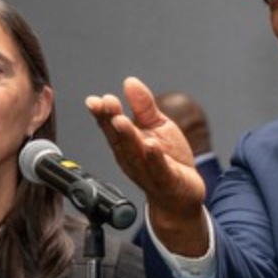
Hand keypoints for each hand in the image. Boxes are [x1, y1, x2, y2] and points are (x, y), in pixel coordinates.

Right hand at [86, 77, 208, 252]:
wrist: (181, 195)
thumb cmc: (167, 160)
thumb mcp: (157, 126)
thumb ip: (144, 106)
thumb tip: (129, 82)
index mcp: (126, 143)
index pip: (110, 125)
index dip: (102, 113)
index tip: (96, 100)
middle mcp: (131, 157)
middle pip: (119, 137)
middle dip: (111, 120)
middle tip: (106, 103)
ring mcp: (147, 170)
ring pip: (135, 153)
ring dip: (128, 137)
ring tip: (122, 121)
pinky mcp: (165, 180)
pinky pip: (158, 169)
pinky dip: (154, 158)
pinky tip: (151, 146)